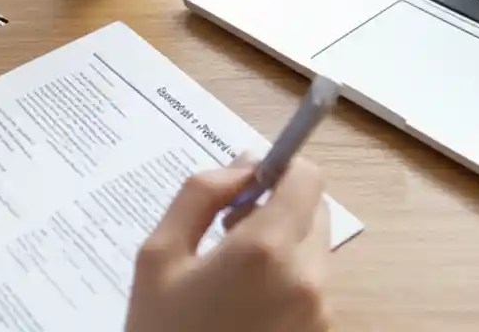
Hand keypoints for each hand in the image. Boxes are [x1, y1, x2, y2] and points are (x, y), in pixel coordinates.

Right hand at [126, 159, 331, 331]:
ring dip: (283, 249)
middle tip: (228, 232)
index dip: (281, 170)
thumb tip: (242, 165)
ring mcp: (320, 313)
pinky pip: (312, 290)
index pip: (308, 178)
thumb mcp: (158, 256)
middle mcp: (307, 278)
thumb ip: (200, 194)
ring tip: (231, 279)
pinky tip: (244, 307)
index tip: (249, 185)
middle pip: (314, 213)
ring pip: (314, 252)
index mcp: (266, 249)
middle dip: (278, 211)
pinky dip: (287, 284)